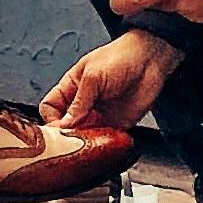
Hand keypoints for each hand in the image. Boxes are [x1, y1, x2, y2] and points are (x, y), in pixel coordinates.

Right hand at [41, 29, 177, 133]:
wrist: (151, 59)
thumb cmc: (121, 57)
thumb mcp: (93, 76)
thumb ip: (78, 102)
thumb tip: (64, 124)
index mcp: (72, 86)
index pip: (51, 107)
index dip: (51, 118)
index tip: (57, 128)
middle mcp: (83, 103)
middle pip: (65, 126)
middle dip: (66, 135)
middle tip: (71, 141)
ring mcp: (99, 114)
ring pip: (83, 136)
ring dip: (84, 142)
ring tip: (87, 143)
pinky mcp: (116, 124)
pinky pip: (104, 140)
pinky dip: (102, 145)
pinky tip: (103, 143)